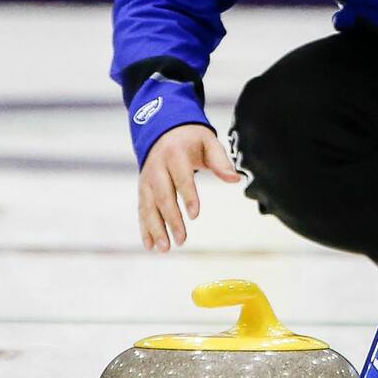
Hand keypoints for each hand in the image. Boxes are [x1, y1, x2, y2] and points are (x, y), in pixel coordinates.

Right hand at [137, 124, 238, 252]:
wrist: (162, 129)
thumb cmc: (190, 138)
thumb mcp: (208, 142)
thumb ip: (220, 161)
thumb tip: (234, 179)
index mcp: (175, 154)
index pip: (181, 177)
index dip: (188, 196)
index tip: (195, 215)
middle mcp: (157, 167)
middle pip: (163, 196)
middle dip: (171, 219)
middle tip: (182, 240)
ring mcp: (147, 179)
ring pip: (148, 206)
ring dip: (155, 228)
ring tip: (165, 248)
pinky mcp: (142, 188)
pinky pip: (142, 209)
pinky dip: (145, 228)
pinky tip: (150, 245)